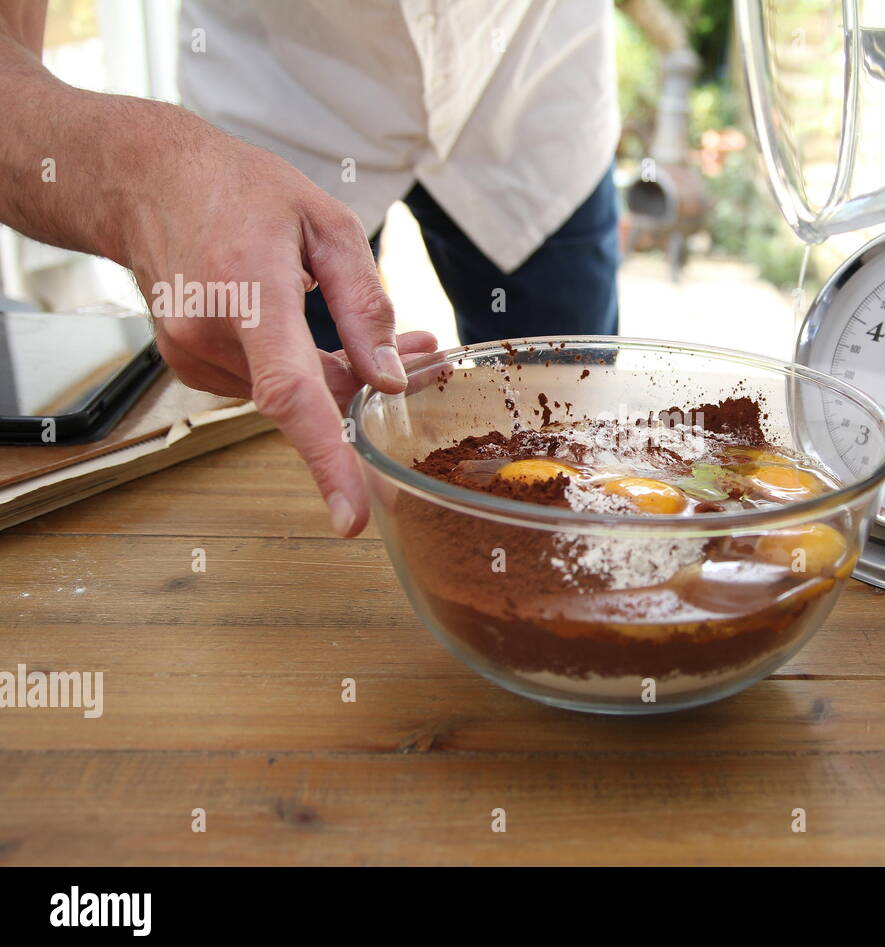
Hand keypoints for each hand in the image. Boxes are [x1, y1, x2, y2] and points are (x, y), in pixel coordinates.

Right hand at [124, 114, 432, 535]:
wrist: (146, 180)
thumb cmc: (238, 190)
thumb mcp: (325, 224)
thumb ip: (364, 303)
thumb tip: (392, 376)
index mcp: (249, 294)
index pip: (291, 394)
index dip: (326, 459)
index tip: (351, 515)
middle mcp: (211, 335)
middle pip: (307, 399)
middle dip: (369, 392)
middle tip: (425, 355)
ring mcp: (193, 356)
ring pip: (290, 395)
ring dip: (337, 376)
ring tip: (371, 331)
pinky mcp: (191, 365)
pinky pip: (266, 384)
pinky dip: (300, 370)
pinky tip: (312, 335)